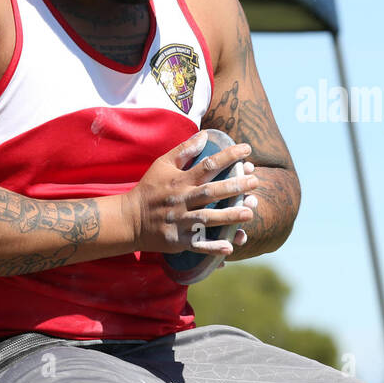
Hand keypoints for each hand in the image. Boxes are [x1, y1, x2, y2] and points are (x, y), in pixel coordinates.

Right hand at [123, 131, 258, 255]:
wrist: (128, 220)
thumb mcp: (162, 165)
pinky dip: (213, 247)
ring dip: (229, 216)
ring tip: (250, 212)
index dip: (228, 156)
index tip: (247, 149)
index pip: (207, 165)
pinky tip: (229, 247)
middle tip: (255, 181)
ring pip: (208, 219)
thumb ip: (184, 150)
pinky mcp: (178, 241)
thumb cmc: (149, 190)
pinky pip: (198, 245)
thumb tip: (206, 135)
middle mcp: (182, 200)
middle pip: (211, 192)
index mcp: (180, 181)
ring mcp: (180, 222)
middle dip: (234, 187)